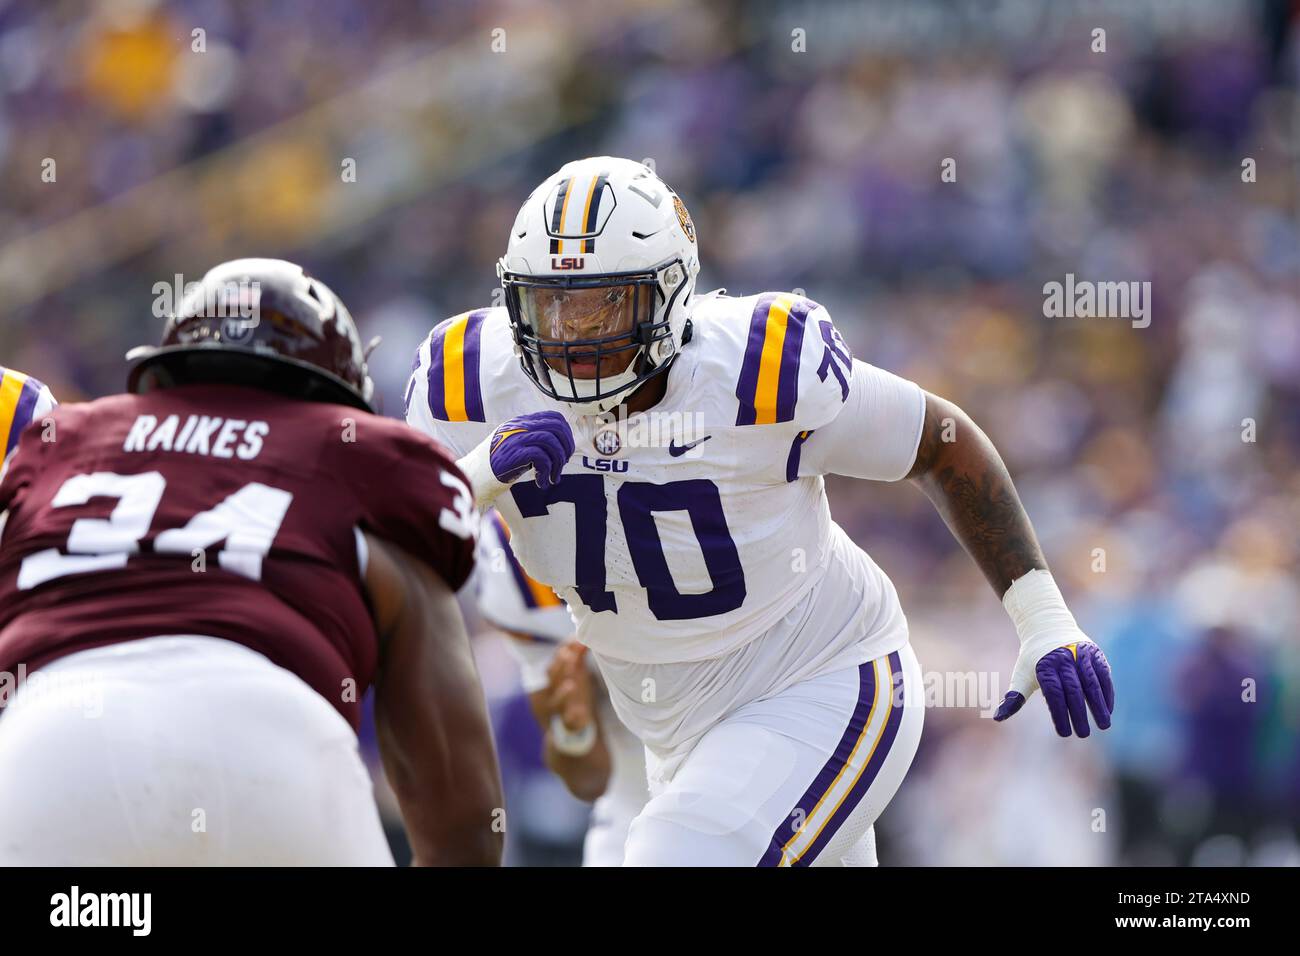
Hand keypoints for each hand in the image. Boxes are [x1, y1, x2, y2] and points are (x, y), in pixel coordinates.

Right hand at [489, 411, 574, 488]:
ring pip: (551, 442)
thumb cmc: (497, 465)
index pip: (553, 417)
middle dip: (566, 447)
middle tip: (563, 465)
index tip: (565, 452)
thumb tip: (561, 446)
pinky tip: (541, 482)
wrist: (473, 477)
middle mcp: (518, 426)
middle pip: (556, 427)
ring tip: (553, 478)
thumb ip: (533, 441)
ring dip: (558, 463)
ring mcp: (515, 439)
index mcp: (520, 422)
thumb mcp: (516, 446)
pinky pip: (541, 458)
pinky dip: (546, 472)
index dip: (566, 434)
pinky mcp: (513, 454)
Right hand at [545, 641, 594, 731]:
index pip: (552, 665)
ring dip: (563, 693)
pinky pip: (569, 723)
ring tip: (571, 685)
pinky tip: (582, 713)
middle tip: (569, 658)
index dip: (561, 655)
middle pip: (551, 681)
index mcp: (551, 682)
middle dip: (560, 669)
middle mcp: (549, 696)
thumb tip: (581, 636)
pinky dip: (574, 718)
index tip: (571, 644)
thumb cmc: (572, 695)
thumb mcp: (574, 674)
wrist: (569, 730)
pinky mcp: (567, 726)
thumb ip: (576, 656)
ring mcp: (557, 712)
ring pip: (556, 703)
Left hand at [994, 636, 1114, 737]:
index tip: (1064, 734)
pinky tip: (1108, 709)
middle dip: (1079, 715)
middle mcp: (1064, 660)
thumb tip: (997, 718)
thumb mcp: (1021, 674)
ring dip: (1099, 706)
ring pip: (1092, 684)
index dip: (1060, 715)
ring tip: (1103, 725)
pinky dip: (1107, 693)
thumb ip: (1014, 698)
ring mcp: (1081, 656)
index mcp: (1045, 667)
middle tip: (1083, 734)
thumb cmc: (1033, 658)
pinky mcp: (1095, 653)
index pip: (1054, 695)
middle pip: (1074, 691)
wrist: (1048, 626)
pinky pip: (1104, 675)